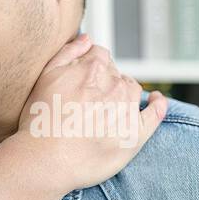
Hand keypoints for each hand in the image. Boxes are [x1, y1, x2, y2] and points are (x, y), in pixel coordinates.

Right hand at [14, 34, 167, 193]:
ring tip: (108, 108)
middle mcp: (113, 85)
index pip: (100, 55)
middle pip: (116, 73)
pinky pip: (155, 113)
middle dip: (105, 82)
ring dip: (124, 93)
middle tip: (89, 101)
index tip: (84, 81)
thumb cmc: (40, 120)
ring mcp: (126, 109)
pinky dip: (158, 104)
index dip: (91, 67)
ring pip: (132, 89)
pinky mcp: (134, 134)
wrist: (46, 160)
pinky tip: (156, 100)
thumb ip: (68, 52)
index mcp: (92, 67)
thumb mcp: (45, 76)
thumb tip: (88, 39)